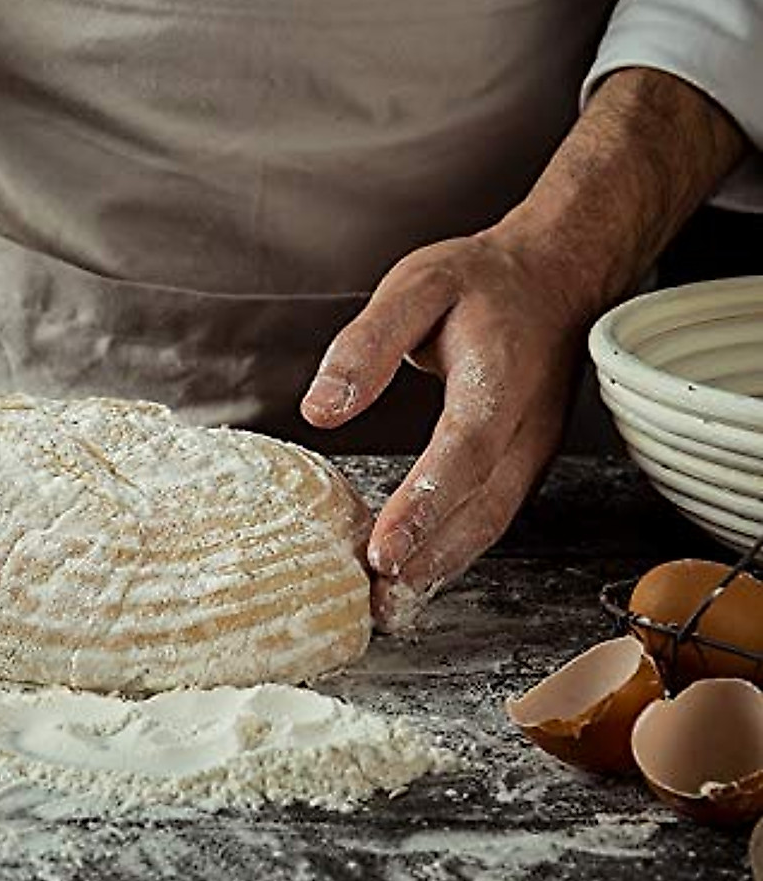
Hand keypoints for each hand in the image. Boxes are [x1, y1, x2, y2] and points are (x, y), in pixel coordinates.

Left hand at [301, 229, 588, 631]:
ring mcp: (533, 450)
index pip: (463, 453)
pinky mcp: (525, 462)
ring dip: (442, 567)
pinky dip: (455, 551)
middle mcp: (527, 426)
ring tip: (389, 604)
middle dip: (430, 560)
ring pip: (490, 522)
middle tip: (377, 601)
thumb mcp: (417, 285)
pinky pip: (491, 515)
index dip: (424, 506)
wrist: (558, 276)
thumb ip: (368, 344)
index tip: (382, 550)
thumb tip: (322, 408)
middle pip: (483, 508)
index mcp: (499, 378)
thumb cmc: (483, 282)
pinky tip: (416, 573)